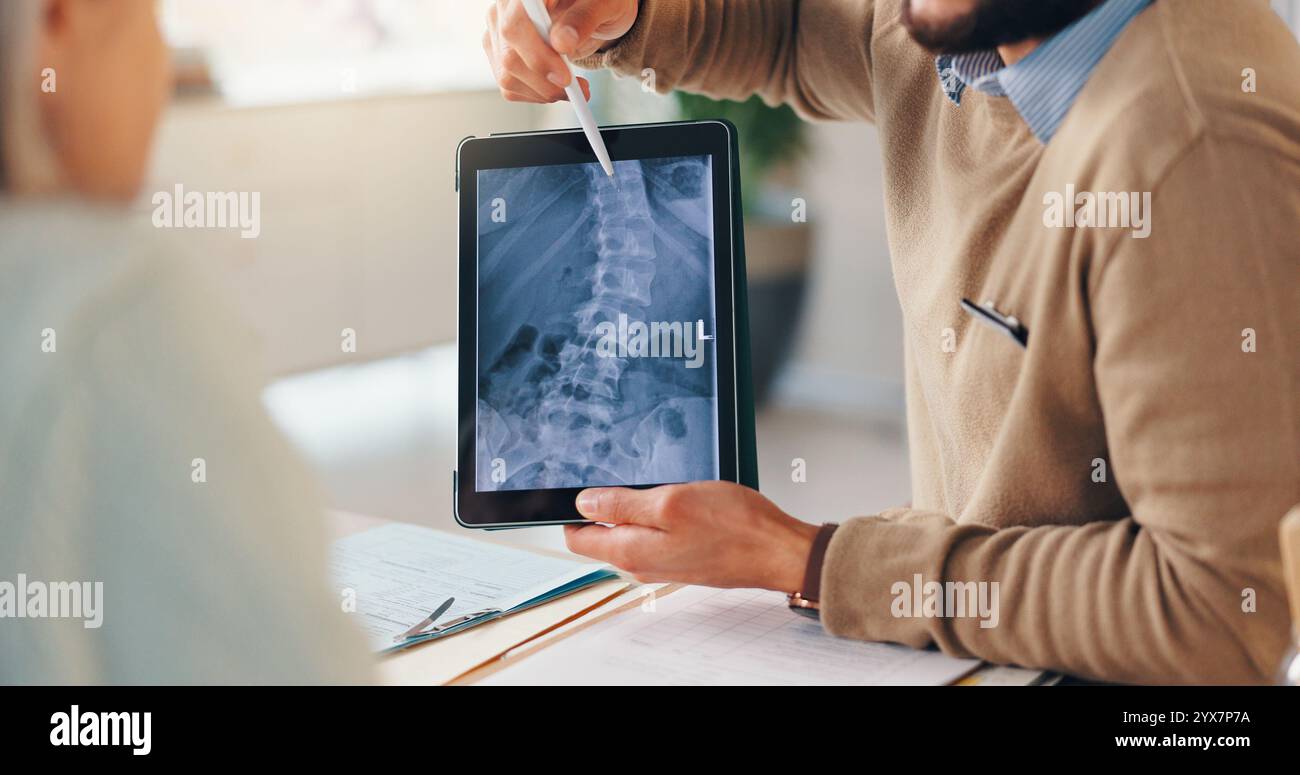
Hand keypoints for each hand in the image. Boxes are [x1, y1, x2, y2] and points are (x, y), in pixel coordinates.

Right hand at [483, 0, 638, 102]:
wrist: (591, 10)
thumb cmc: (597, 3)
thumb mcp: (602, 6)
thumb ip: (583, 18)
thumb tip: (562, 43)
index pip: (516, 24)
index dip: (537, 55)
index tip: (565, 77)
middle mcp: (504, 10)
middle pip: (509, 55)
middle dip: (545, 81)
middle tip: (578, 88)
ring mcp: (497, 33)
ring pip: (507, 76)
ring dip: (545, 91)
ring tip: (575, 86)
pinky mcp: (499, 54)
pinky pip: (510, 85)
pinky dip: (538, 94)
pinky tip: (557, 85)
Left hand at [565, 481, 820, 589]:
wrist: (776, 551)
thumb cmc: (734, 527)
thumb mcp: (671, 502)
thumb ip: (622, 506)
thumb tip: (584, 504)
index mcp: (630, 552)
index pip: (577, 538)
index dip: (573, 511)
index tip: (582, 486)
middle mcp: (641, 565)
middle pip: (602, 536)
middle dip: (605, 507)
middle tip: (628, 479)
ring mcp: (662, 564)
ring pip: (630, 533)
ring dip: (635, 510)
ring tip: (659, 487)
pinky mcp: (682, 559)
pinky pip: (655, 536)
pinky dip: (658, 517)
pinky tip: (678, 501)